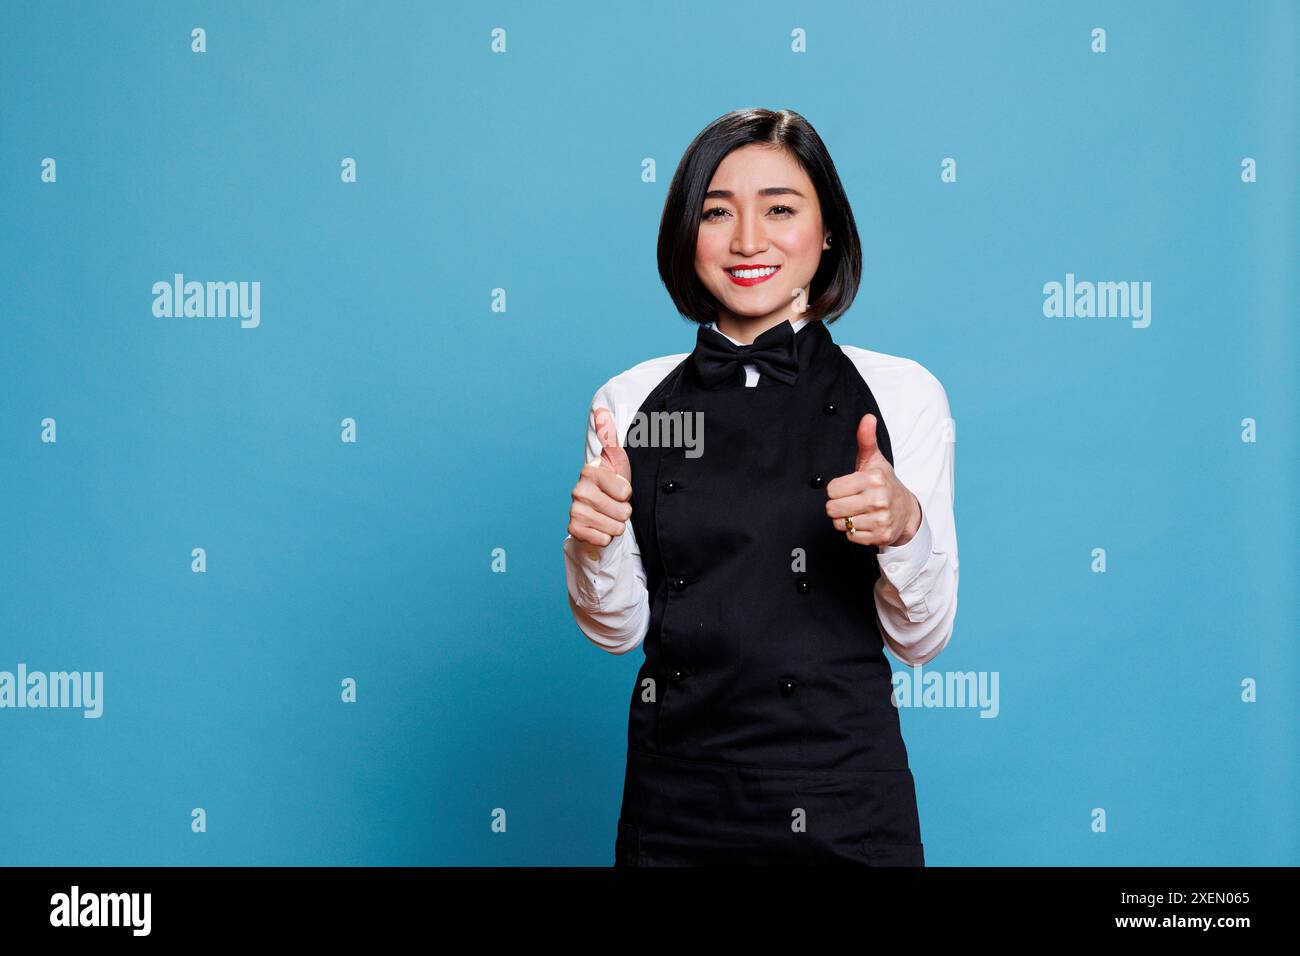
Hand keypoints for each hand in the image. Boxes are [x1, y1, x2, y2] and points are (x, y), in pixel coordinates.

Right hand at [567, 407, 633, 548]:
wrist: (599, 514)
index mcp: (590, 470)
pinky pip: (603, 539)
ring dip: (617, 525)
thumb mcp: (617, 460)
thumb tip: (601, 410)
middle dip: (624, 512)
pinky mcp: (573, 529)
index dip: (627, 493)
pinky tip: (601, 528)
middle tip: (616, 506)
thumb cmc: (612, 486)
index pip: (624, 491)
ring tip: (610, 516)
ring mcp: (574, 510)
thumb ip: (611, 436)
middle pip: (622, 511)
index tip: (620, 490)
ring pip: (614, 527)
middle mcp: (578, 489)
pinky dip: (607, 537)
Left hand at [825, 413, 921, 547]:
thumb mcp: (874, 460)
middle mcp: (878, 499)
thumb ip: (866, 439)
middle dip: (837, 506)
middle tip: (850, 501)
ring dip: (845, 519)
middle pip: (832, 508)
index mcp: (874, 479)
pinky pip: (850, 536)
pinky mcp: (880, 536)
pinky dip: (853, 531)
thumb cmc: (884, 483)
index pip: (832, 489)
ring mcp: (880, 520)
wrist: (906, 511)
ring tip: (858, 511)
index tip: (848, 487)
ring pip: (840, 524)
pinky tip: (864, 522)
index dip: (836, 489)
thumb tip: (867, 417)